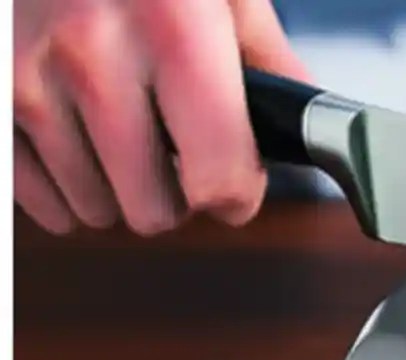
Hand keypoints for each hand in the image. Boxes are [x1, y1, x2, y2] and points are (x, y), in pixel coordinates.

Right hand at [15, 0, 308, 235]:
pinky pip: (34, 198)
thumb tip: (304, 127)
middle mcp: (96, 57)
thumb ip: (266, 60)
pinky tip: (85, 151)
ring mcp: (30, 77)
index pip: (217, 176)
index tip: (238, 182)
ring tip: (129, 140)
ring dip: (120, 190)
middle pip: (155, 209)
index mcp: (175, 32)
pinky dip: (65, 190)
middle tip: (180, 156)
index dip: (238, 192)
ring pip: (96, 210)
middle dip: (179, 193)